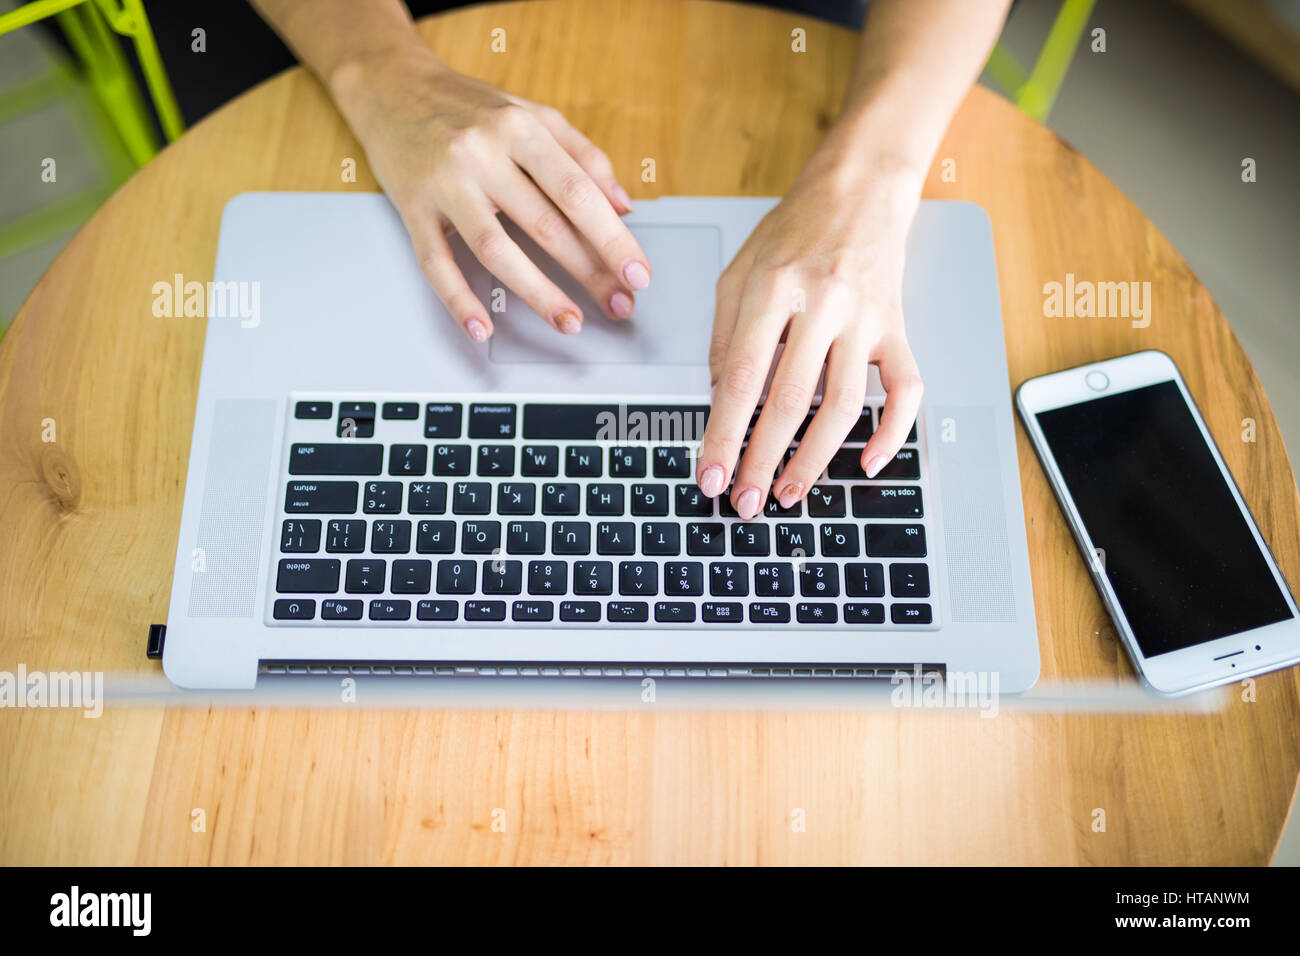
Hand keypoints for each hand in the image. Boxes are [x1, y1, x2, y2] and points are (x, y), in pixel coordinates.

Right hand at [331, 47, 650, 340]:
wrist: (390, 85)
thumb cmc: (468, 106)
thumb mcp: (531, 115)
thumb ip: (582, 156)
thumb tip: (623, 206)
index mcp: (519, 129)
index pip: (578, 192)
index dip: (613, 238)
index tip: (638, 272)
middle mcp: (482, 153)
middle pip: (545, 224)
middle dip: (589, 271)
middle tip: (619, 303)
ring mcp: (445, 183)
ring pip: (495, 249)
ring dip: (537, 292)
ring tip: (568, 320)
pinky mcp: (411, 208)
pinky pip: (436, 263)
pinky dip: (459, 300)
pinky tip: (482, 328)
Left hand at [696, 154, 924, 517]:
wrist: (860, 187)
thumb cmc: (793, 230)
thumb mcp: (738, 271)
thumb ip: (724, 335)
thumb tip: (719, 401)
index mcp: (771, 289)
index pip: (740, 379)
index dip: (723, 435)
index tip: (709, 475)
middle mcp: (821, 304)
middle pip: (789, 401)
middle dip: (761, 460)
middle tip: (744, 502)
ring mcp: (866, 318)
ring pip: (843, 405)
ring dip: (815, 460)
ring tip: (788, 491)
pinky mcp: (898, 328)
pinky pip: (906, 389)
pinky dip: (892, 432)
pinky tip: (870, 463)